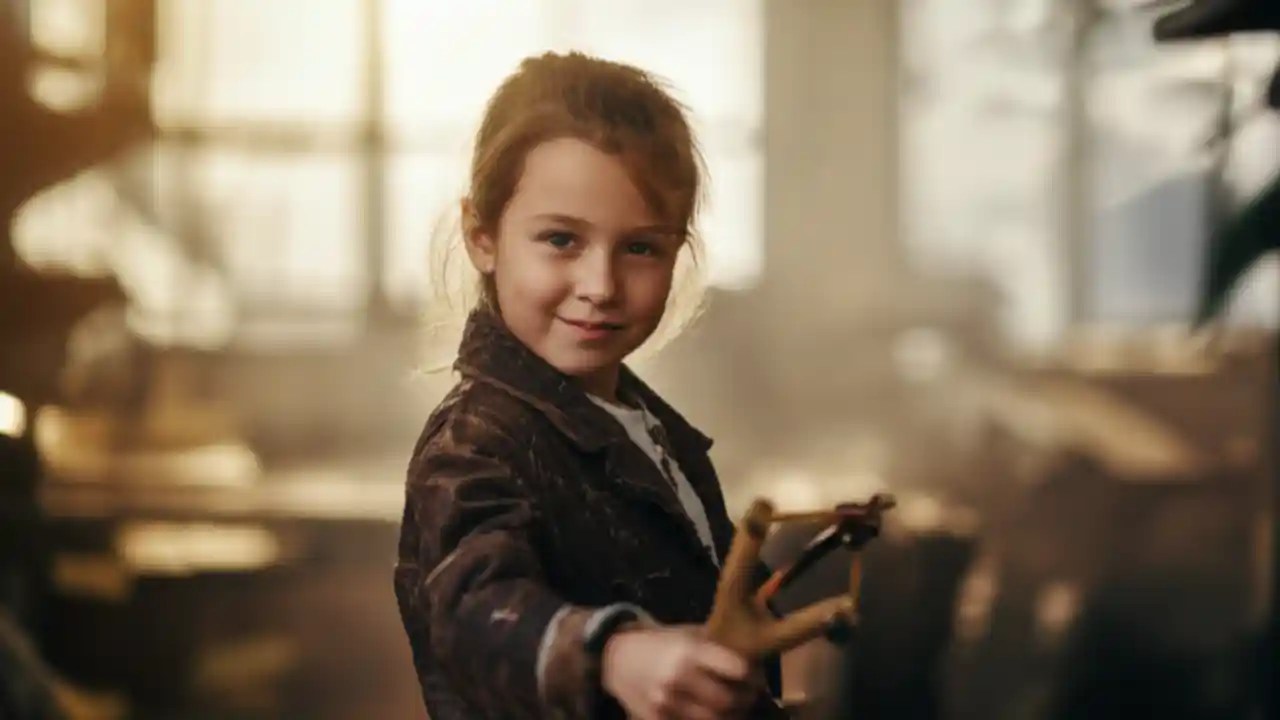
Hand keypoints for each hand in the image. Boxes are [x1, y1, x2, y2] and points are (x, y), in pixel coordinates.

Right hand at [601, 624, 761, 719]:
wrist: (618, 659)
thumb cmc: (661, 643)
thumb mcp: (689, 635)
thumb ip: (718, 648)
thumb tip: (755, 661)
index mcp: (690, 652)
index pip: (738, 670)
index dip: (753, 676)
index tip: (755, 677)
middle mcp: (678, 679)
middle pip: (730, 702)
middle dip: (746, 701)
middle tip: (749, 696)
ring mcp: (666, 704)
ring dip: (730, 717)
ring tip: (732, 708)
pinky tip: (709, 713)